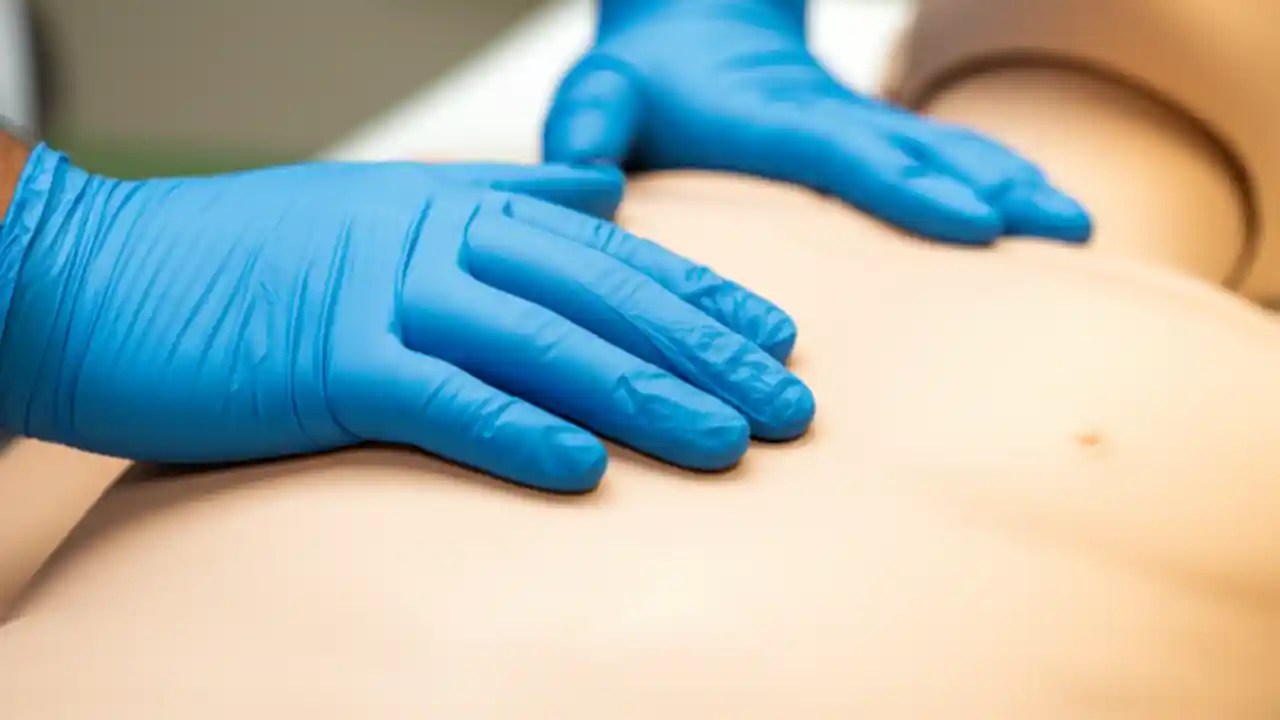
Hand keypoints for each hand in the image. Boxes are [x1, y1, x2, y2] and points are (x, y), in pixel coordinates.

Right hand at [0, 146, 812, 491]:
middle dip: (703, 355)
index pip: (607, 255)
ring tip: (725, 443)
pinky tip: (583, 467)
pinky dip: (512, 429)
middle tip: (789, 409)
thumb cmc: (245, 260)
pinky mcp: (326, 358)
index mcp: (453, 210)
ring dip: (640, 396)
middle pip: (597, 298)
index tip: (777, 340)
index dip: (701, 297)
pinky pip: (439, 396)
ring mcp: (380, 295)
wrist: (98, 273)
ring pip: (540, 344)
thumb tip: (598, 192)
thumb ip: (497, 202)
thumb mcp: (384, 211)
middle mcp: (433, 241)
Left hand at [544, 0, 1090, 244]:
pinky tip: (1042, 218)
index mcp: (776, 123)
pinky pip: (940, 163)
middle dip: (992, 191)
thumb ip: (587, 127)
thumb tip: (590, 181)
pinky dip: (995, 184)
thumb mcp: (600, 96)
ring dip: (1012, 186)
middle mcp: (832, 126)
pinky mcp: (869, 148)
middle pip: (921, 156)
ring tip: (1079, 226)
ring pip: (947, 155)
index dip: (912, 189)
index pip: (851, 157)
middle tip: (1066, 229)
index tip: (976, 223)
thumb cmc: (641, 85)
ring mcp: (858, 135)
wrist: (688, 38)